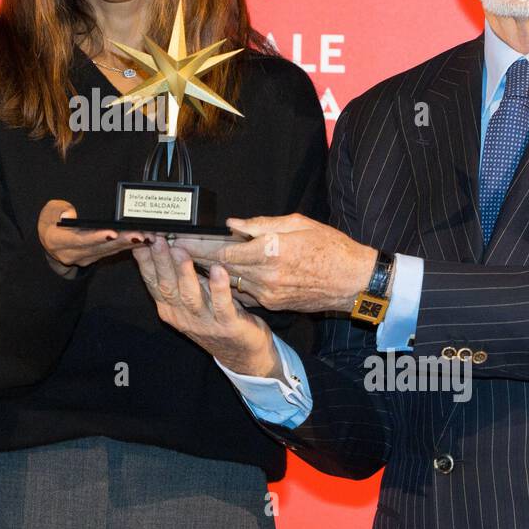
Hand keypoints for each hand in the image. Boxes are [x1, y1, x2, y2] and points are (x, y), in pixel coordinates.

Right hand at [37, 200, 143, 277]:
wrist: (48, 241)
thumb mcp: (48, 211)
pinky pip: (113, 251)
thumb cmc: (50, 220)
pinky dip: (128, 246)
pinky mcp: (95, 257)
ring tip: (146, 236)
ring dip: (128, 244)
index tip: (112, 232)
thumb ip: (58, 210)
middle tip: (139, 235)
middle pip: (100, 247)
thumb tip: (70, 213)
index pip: (79, 240)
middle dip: (121, 241)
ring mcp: (85, 258)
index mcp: (58, 242)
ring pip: (109, 251)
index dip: (96, 237)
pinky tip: (143, 239)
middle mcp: (72, 253)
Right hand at [132, 235, 281, 377]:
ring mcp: (204, 322)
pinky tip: (218, 270)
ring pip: (190, 296)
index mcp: (170, 308)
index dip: (146, 261)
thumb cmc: (215, 318)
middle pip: (167, 287)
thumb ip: (179, 277)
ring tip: (180, 252)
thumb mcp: (191, 298)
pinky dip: (219, 287)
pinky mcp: (227, 326)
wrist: (242, 354)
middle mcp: (182, 316)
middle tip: (157, 239)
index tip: (142, 238)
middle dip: (161, 262)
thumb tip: (169, 243)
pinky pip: (222, 305)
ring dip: (184, 273)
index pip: (152, 282)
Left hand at [168, 213, 376, 313]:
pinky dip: (230, 284)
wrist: (355, 281)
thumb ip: (261, 226)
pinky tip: (217, 277)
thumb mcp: (297, 224)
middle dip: (196, 259)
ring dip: (210, 273)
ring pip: (231, 282)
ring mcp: (269, 294)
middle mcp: (266, 276)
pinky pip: (246, 293)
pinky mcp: (275, 304)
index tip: (179, 240)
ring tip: (188, 263)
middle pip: (221, 268)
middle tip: (173, 251)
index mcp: (271, 252)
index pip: (223, 251)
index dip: (198, 246)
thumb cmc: (331, 248)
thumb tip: (232, 226)